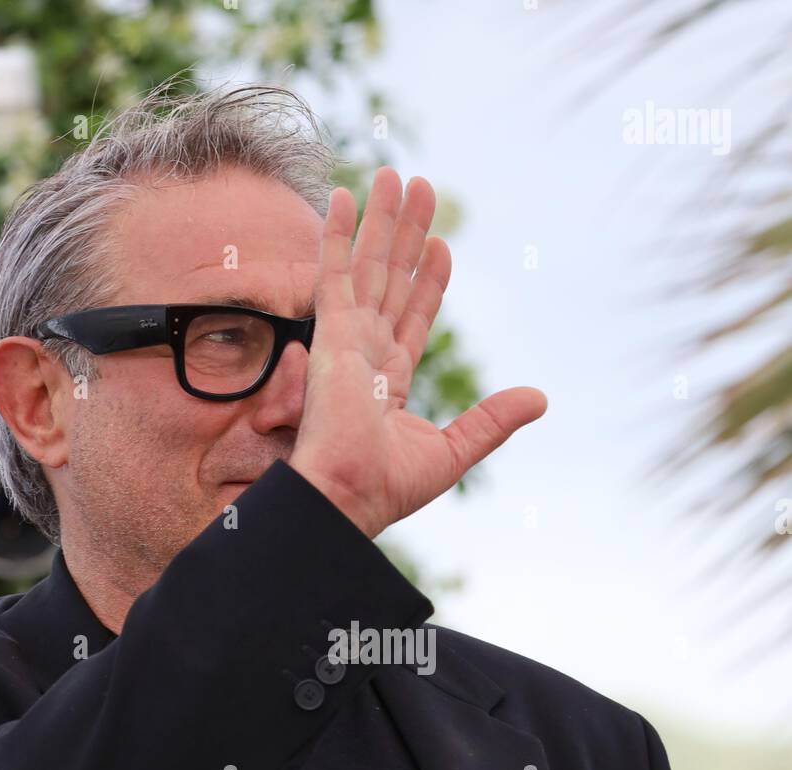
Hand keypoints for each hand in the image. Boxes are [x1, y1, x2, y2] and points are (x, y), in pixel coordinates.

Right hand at [289, 165, 546, 538]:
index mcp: (391, 381)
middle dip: (408, 235)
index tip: (443, 245)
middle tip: (422, 187)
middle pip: (392, 279)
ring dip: (381, 220)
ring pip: (369, 265)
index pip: (414, 316)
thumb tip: (541, 398)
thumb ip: (494, 420)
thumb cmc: (388, 485)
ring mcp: (346, 339)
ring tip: (394, 174)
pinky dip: (335, 233)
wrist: (348, 493)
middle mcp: (367, 353)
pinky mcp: (330, 333)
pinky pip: (333, 272)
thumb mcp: (455, 450)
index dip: (429, 281)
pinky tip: (342, 196)